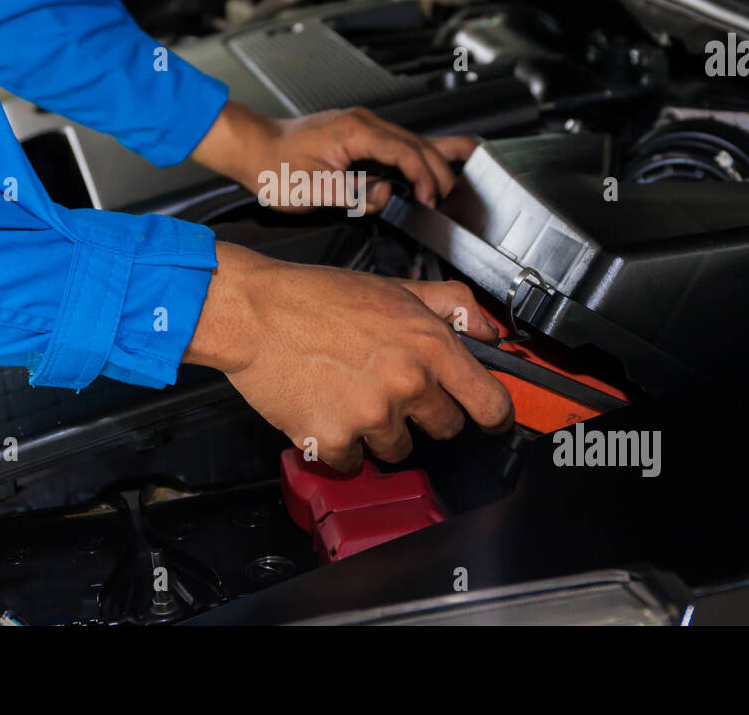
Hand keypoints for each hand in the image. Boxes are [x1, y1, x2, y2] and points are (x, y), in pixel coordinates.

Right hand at [184, 243, 514, 469]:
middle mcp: (407, 382)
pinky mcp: (333, 440)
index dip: (494, 414)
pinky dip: (341, 444)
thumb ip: (451, 306)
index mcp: (429, 344)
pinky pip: (354, 462)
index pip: (490, 401)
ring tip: (350, 393)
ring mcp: (371, 415)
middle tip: (389, 387)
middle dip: (424, 413)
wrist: (253, 312)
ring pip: (400, 448)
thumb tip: (490, 330)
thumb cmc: (316, 297)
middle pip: (446, 429)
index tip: (490, 419)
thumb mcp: (394, 287)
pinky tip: (326, 409)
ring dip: (380, 430)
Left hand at [190, 101, 475, 210]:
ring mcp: (362, 127)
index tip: (429, 199)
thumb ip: (350, 195)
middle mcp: (363, 123)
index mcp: (354, 131)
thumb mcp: (309, 190)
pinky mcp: (358, 136)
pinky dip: (417, 157)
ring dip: (432, 161)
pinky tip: (427, 166)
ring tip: (457, 173)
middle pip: (416, 143)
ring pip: (411, 139)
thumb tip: (383, 196)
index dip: (424, 176)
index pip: (405, 151)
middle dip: (437, 170)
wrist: (253, 149)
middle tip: (445, 197)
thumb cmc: (274, 166)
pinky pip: (397, 144)